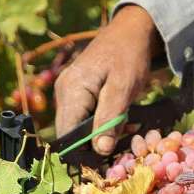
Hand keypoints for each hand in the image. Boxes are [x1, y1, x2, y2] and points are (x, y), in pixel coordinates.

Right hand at [54, 5, 160, 154]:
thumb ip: (110, 119)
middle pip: (71, 133)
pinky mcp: (77, 94)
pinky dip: (101, 123)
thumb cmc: (128, 57)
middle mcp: (63, 92)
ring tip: (126, 128)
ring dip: (101, 134)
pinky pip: (84, 117)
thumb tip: (100, 150)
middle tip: (123, 143)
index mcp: (71, 90)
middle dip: (95, 144)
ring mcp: (68, 92)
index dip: (83, 152)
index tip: (107, 160)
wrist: (130, 33)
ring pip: (78, 127)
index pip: (67, 134)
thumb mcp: (123, 88)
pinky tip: (121, 121)